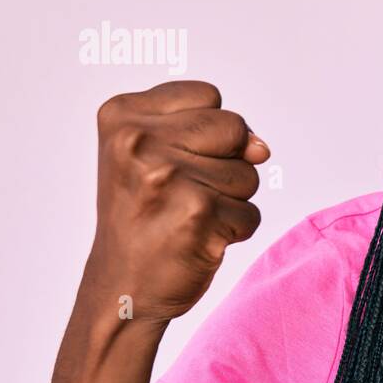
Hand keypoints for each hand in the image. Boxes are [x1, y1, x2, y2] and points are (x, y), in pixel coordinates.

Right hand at [86, 80, 269, 324]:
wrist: (122, 287)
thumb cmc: (144, 216)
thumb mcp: (154, 153)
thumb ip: (210, 130)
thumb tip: (260, 147)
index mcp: (121, 115)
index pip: (209, 96)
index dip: (208, 132)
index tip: (173, 160)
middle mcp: (138, 141)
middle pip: (234, 128)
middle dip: (226, 163)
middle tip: (183, 192)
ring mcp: (166, 177)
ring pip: (248, 173)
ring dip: (230, 200)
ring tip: (187, 216)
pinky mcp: (196, 213)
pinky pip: (251, 212)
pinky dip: (234, 230)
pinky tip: (198, 239)